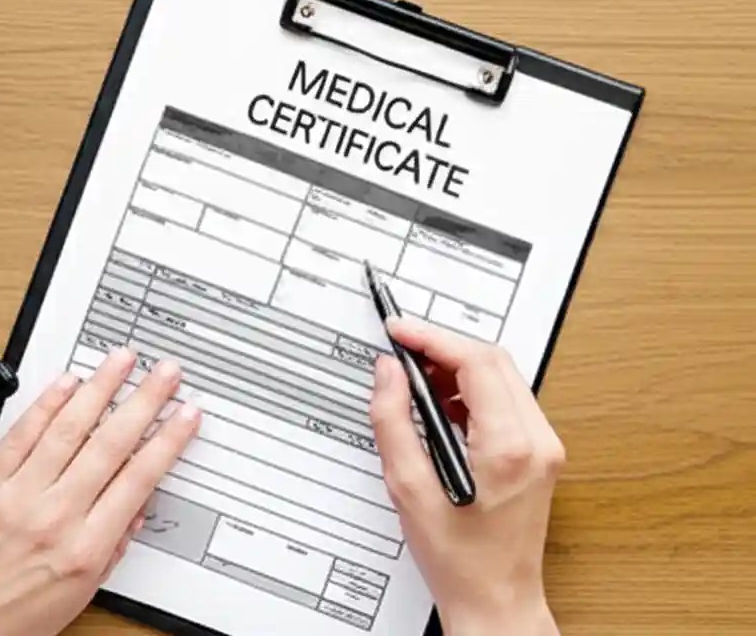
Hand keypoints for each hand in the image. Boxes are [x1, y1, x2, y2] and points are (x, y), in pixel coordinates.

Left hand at [0, 347, 199, 635]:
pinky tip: (66, 383)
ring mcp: (16, 495)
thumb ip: (110, 548)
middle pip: (110, 444)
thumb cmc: (7, 620)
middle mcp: (53, 516)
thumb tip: (136, 508)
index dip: (168, 441)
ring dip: (99, 388)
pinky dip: (46, 404)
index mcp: (84, 549)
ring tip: (121, 361)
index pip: (138, 479)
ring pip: (68, 428)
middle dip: (144, 402)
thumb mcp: (77, 597)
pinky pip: (21, 435)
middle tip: (165, 374)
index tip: (185, 416)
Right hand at [370, 317, 565, 635]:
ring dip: (458, 371)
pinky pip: (506, 401)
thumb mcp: (408, 489)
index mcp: (508, 447)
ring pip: (502, 377)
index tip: (400, 332)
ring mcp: (544, 447)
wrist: (495, 599)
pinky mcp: (539, 453)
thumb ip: (393, 422)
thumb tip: (388, 374)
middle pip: (493, 361)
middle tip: (403, 353)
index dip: (432, 338)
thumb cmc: (459, 560)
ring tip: (416, 385)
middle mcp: (537, 442)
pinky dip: (471, 393)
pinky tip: (440, 409)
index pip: (475, 363)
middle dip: (444, 349)